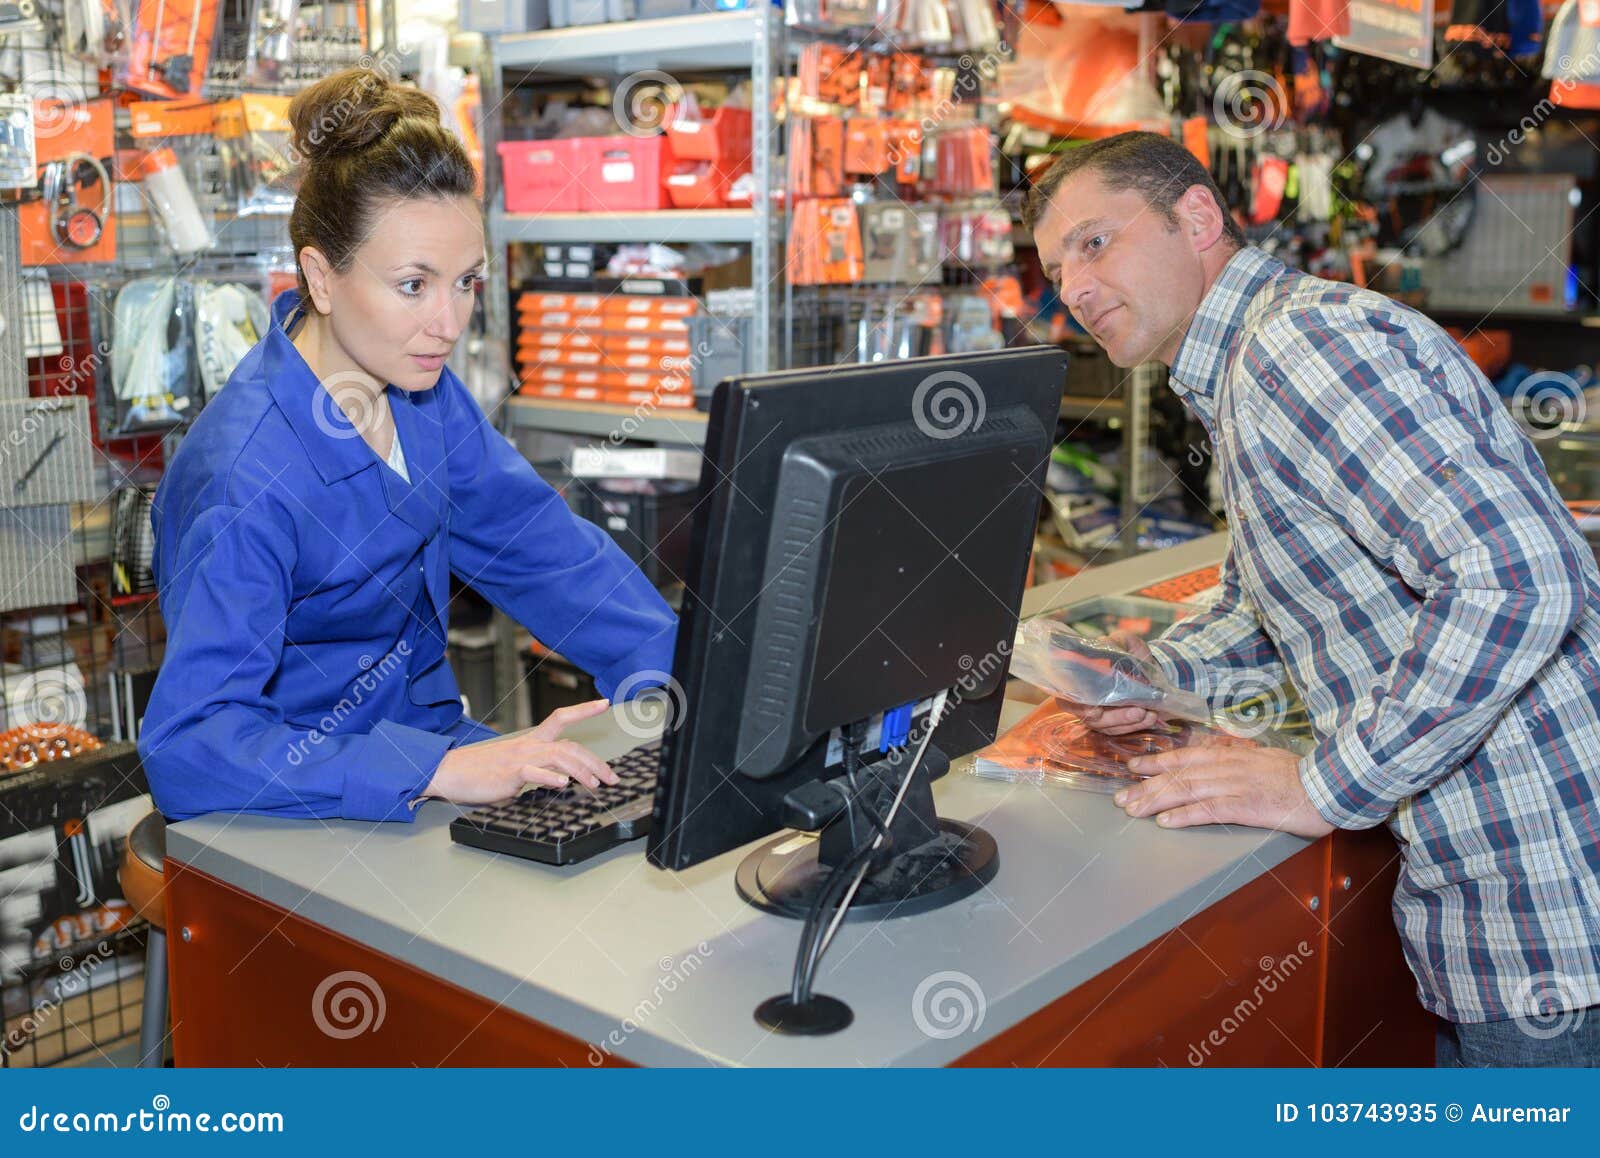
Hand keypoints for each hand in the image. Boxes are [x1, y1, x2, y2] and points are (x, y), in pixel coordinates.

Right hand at [422, 700, 617, 804]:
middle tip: (611, 777)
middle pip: (569, 745)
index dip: (583, 709)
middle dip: (595, 761)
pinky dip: (549, 778)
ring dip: (581, 771)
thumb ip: (536, 769)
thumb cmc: (480, 771)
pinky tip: (563, 784)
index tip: (604, 703)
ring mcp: (519, 758)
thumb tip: (555, 778)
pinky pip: (533, 773)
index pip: (561, 718)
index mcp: (530, 741)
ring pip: (558, 757)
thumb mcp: (514, 766)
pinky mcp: (509, 774)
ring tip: (596, 784)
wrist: (450, 772)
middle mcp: (528, 745)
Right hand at [1078, 630, 1163, 733]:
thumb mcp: (1123, 641)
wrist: (1147, 665)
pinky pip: (1120, 730)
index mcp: (1078, 676)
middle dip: (1114, 717)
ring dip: (1128, 722)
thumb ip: (1114, 643)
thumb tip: (1106, 647)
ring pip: (1105, 726)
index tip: (1096, 710)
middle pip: (1088, 716)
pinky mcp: (1111, 722)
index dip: (1078, 705)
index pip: (1068, 695)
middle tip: (1137, 711)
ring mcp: (1096, 712)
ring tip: (1148, 714)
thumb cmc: (1129, 652)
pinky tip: (1151, 718)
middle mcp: (1083, 697)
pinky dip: (1137, 726)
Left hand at [1112, 744, 1334, 837]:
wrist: (1328, 784)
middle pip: (1177, 775)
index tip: (1132, 766)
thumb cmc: (1297, 775)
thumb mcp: (1262, 758)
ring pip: (1186, 790)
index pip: (1184, 756)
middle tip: (1120, 796)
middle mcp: (1227, 767)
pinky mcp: (1246, 806)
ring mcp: (1235, 786)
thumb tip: (1217, 758)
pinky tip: (1165, 823)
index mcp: (1230, 755)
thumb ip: (1237, 759)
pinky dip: (1184, 816)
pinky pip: (1209, 810)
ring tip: (1132, 809)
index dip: (1155, 761)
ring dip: (1155, 800)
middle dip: (1145, 785)